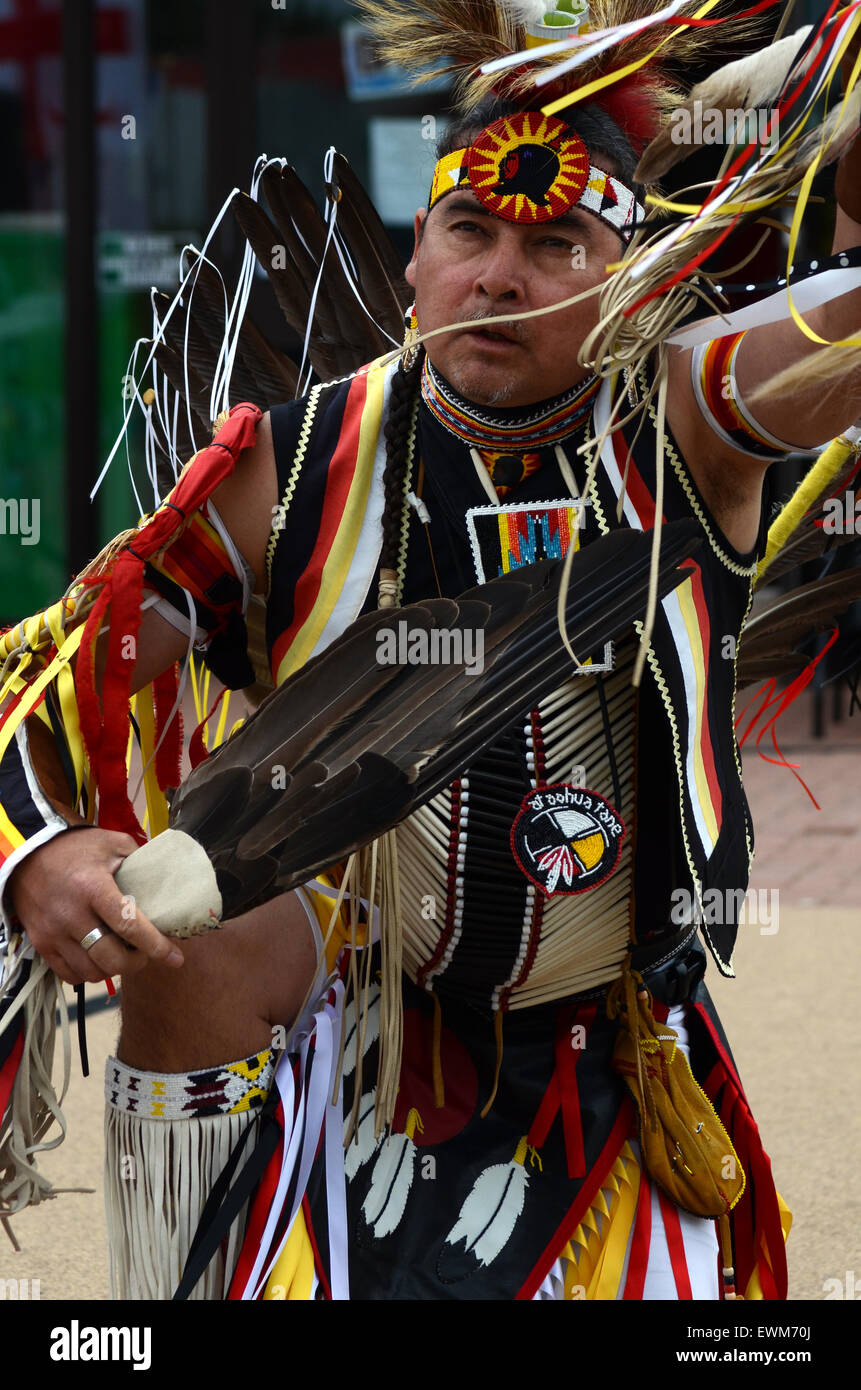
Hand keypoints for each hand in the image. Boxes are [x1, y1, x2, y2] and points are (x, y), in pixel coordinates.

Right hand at [8, 827, 183, 984]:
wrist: (28, 851)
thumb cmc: (76, 847)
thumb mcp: (113, 843)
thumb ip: (141, 862)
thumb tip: (169, 882)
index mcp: (93, 887)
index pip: (130, 926)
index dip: (156, 946)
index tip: (176, 958)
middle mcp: (71, 914)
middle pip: (112, 959)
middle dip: (137, 963)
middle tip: (145, 954)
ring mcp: (53, 932)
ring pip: (92, 972)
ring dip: (114, 969)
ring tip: (122, 955)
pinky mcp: (41, 943)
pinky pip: (70, 975)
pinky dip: (89, 973)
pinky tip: (98, 958)